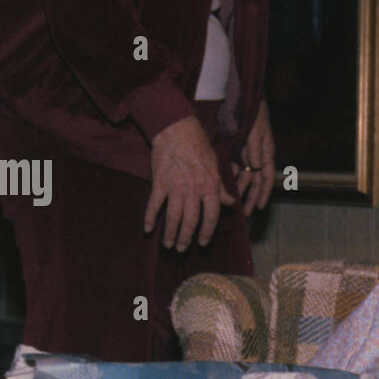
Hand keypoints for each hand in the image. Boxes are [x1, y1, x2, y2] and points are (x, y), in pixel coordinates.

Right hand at [148, 116, 231, 249]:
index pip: (211, 216)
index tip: (203, 242)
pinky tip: (148, 229)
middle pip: (190, 221)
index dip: (207, 232)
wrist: (178, 130)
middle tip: (182, 249)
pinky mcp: (159, 182)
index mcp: (210, 187)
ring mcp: (175, 187)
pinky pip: (154, 204)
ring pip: (173, 217)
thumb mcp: (216, 167)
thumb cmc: (199, 147)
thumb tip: (231, 204)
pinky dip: (150, 217)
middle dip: (186, 238)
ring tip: (169, 245)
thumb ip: (221, 188)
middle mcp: (194, 190)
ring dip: (170, 234)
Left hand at [232, 98, 275, 214]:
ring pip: (245, 177)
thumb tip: (256, 167)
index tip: (260, 207)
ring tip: (234, 203)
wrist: (245, 99)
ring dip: (240, 190)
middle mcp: (258, 157)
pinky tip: (225, 185)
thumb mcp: (256, 131)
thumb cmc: (255, 114)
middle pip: (255, 182)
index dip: (264, 193)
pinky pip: (236, 167)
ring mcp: (248, 154)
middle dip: (251, 197)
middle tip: (246, 213)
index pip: (267, 178)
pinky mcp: (238, 151)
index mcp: (266, 153)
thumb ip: (255, 149)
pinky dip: (232, 177)